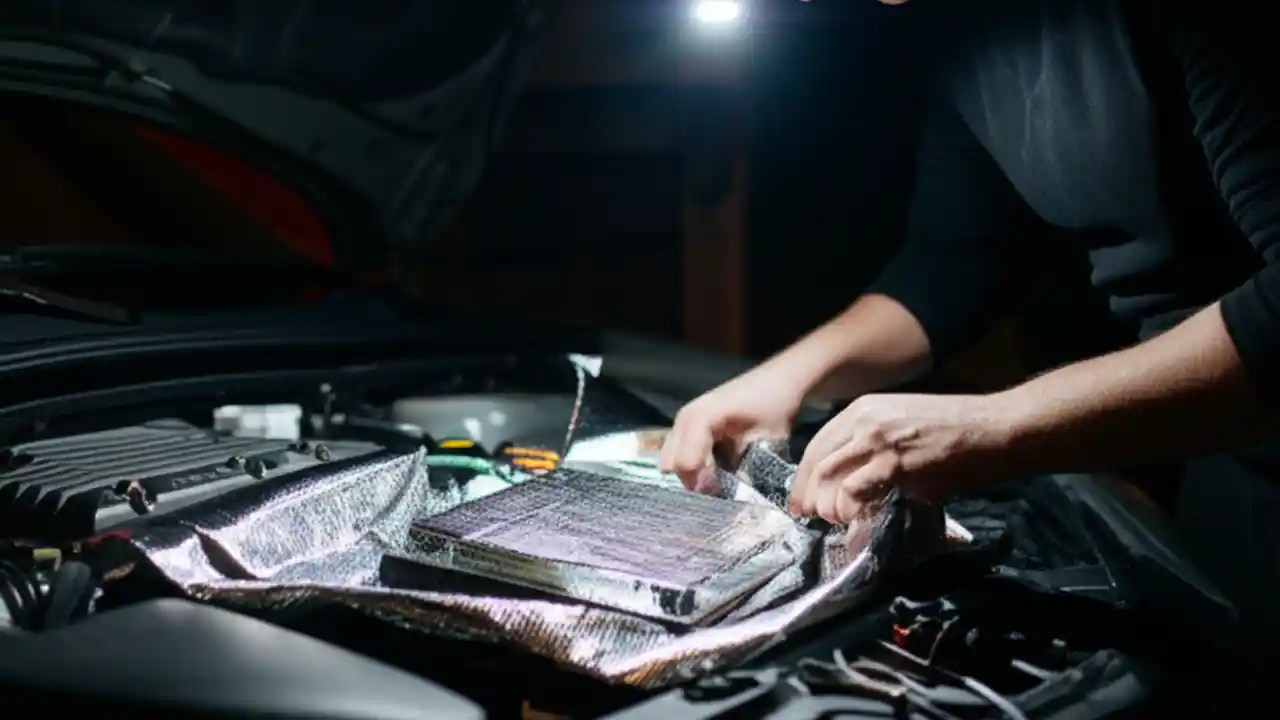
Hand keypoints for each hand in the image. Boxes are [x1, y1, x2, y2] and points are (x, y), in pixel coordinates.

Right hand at [660, 367, 805, 492]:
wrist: (779, 379)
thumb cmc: (774, 405)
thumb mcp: (764, 440)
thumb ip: (745, 471)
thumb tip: (733, 500)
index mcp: (701, 417)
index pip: (686, 463)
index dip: (702, 483)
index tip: (722, 492)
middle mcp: (686, 417)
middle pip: (673, 464)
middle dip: (693, 480)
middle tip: (719, 490)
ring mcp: (684, 419)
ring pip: (673, 459)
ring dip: (693, 473)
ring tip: (718, 480)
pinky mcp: (689, 423)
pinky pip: (681, 451)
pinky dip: (695, 464)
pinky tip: (716, 468)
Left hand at [788, 393, 1021, 527]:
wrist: (997, 428)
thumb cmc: (958, 430)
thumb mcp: (904, 424)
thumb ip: (874, 446)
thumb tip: (853, 479)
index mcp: (864, 409)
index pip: (818, 444)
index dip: (804, 477)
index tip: (802, 500)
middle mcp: (864, 420)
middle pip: (817, 462)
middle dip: (809, 495)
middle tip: (812, 518)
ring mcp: (878, 440)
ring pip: (828, 477)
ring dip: (828, 505)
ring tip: (837, 520)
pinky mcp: (896, 464)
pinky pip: (855, 490)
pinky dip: (850, 509)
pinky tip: (858, 519)